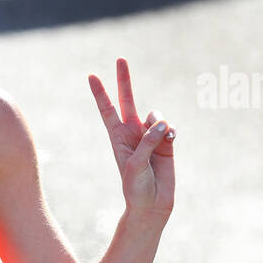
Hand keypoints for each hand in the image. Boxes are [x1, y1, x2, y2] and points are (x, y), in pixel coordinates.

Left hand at [88, 58, 175, 219]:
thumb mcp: (135, 165)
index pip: (107, 110)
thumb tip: (162, 123)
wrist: (152, 203)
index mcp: (117, 137)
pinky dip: (171, 131)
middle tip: (119, 59)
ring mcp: (150, 136)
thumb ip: (147, 142)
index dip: (101, 93)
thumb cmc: (136, 187)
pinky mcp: (166, 142)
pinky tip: (171, 140)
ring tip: (161, 137)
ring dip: (159, 122)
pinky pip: (170, 127)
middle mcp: (132, 132)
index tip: (92, 75)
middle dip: (124, 80)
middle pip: (128, 100)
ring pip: (156, 115)